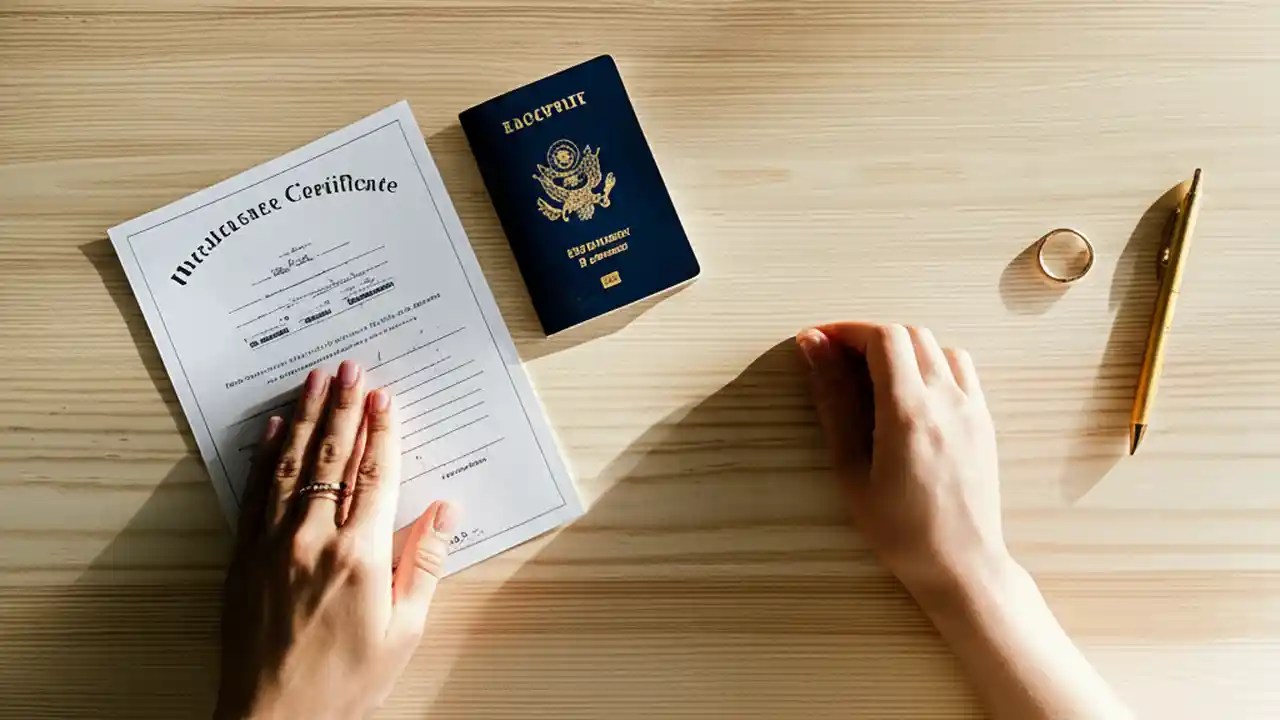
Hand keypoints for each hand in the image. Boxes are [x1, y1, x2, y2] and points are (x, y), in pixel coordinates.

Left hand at [215, 360, 455, 719]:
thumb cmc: (347, 682)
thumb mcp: (404, 630)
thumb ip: (423, 563)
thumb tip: (444, 512)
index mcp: (360, 556)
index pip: (375, 475)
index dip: (381, 430)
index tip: (384, 396)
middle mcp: (313, 539)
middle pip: (332, 458)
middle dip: (342, 407)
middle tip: (350, 367)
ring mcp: (272, 545)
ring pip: (290, 465)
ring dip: (304, 417)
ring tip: (314, 379)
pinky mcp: (243, 558)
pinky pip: (255, 493)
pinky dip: (264, 456)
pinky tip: (271, 428)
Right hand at [797, 323, 1008, 597]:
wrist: (960, 563)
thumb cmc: (898, 528)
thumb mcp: (851, 468)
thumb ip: (833, 400)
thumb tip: (813, 346)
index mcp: (909, 412)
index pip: (882, 338)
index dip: (846, 330)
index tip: (818, 343)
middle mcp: (946, 399)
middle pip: (908, 334)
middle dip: (868, 337)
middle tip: (836, 360)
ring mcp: (972, 406)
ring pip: (935, 346)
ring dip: (900, 347)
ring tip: (872, 376)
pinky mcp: (984, 418)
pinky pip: (959, 367)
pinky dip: (929, 362)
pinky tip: (910, 392)